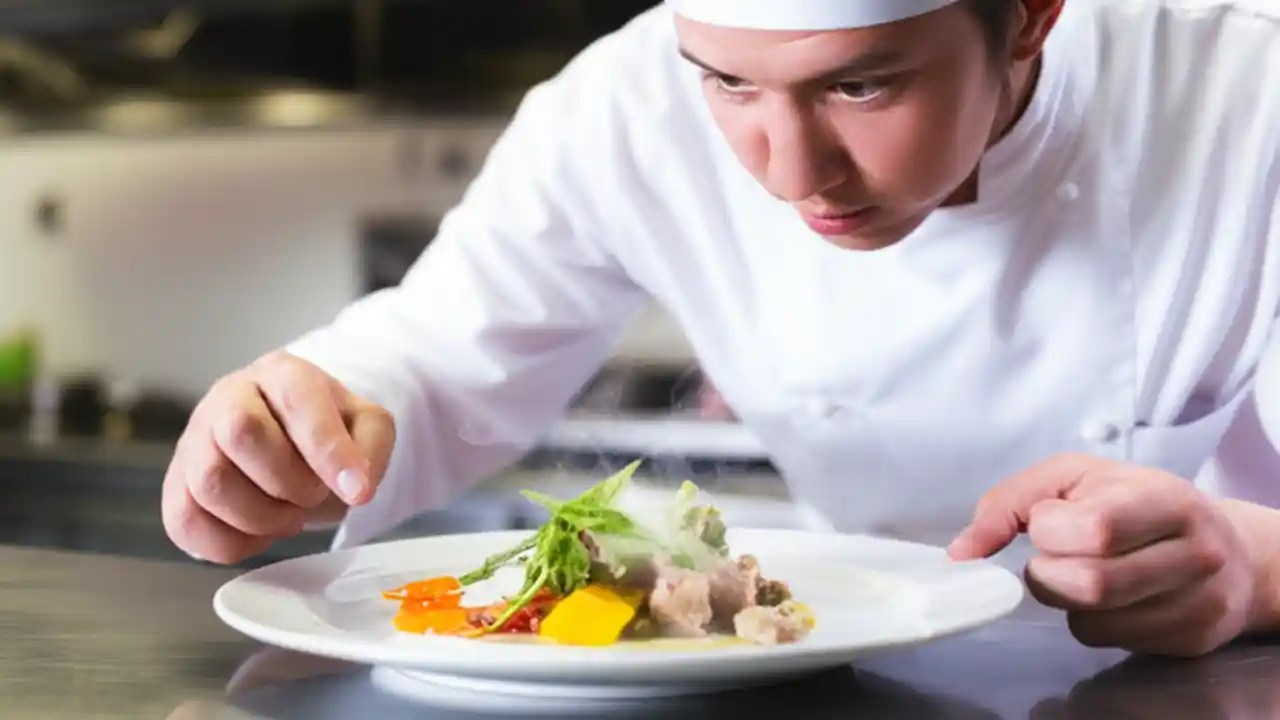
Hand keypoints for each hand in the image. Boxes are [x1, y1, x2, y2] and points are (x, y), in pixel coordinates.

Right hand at [162, 351, 394, 564]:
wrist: (286, 441)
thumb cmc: (324, 432)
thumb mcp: (365, 426)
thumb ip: (371, 445)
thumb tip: (356, 486)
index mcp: (282, 374)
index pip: (296, 400)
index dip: (327, 450)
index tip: (357, 492)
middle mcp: (229, 397)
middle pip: (240, 433)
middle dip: (289, 481)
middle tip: (311, 494)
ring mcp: (194, 440)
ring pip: (210, 482)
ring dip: (262, 516)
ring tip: (288, 514)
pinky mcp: (174, 485)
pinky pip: (184, 521)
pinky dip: (228, 543)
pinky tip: (257, 533)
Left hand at [948, 453, 1277, 656]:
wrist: (1224, 548)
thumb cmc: (1134, 502)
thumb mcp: (1073, 477)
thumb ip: (1009, 503)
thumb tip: (962, 552)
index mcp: (1164, 499)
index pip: (1095, 529)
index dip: (1051, 531)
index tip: (1049, 522)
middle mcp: (1193, 553)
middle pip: (1091, 584)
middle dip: (1049, 572)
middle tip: (1053, 555)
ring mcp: (1197, 601)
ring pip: (1095, 620)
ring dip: (1063, 598)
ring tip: (1075, 571)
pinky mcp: (1190, 638)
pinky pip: (1109, 640)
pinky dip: (1087, 620)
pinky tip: (1103, 597)